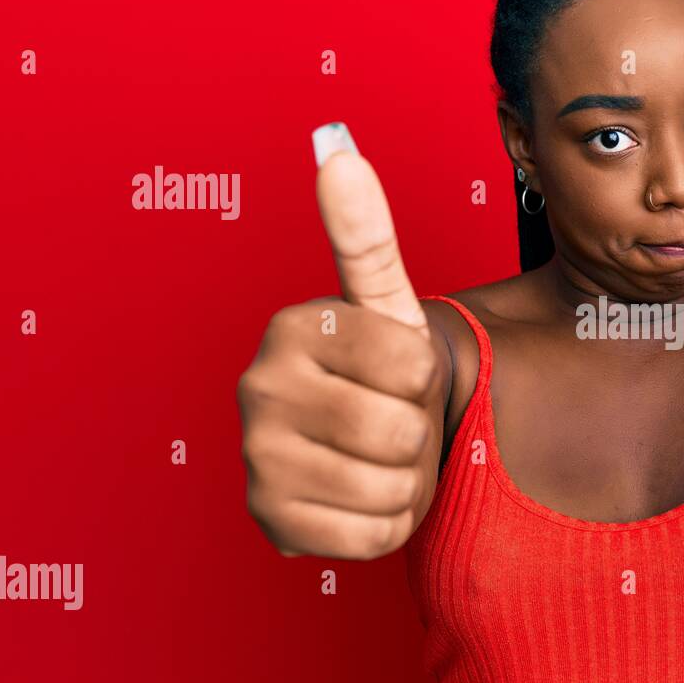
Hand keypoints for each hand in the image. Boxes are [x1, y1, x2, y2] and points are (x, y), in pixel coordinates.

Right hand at [236, 124, 446, 558]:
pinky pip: (373, 537)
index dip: (426, 378)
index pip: (415, 366)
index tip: (397, 373)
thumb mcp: (386, 303)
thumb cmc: (384, 372)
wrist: (364, 444)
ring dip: (407, 480)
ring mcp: (257, 459)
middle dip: (418, 433)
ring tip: (377, 457)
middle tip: (390, 420)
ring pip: (392, 487)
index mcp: (293, 327)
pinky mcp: (269, 522)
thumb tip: (334, 145)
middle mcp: (258, 389)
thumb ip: (364, 231)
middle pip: (401, 432)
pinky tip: (361, 495)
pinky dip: (387, 525)